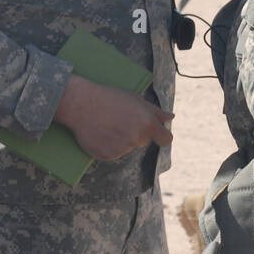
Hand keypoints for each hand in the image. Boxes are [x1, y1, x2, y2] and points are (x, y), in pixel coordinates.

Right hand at [52, 74, 173, 160]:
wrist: (82, 104)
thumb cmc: (110, 98)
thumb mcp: (135, 100)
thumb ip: (155, 112)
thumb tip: (171, 117)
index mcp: (147, 123)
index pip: (165, 139)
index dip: (162, 136)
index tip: (159, 136)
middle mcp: (136, 138)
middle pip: (144, 141)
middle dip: (136, 133)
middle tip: (120, 120)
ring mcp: (122, 148)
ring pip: (128, 147)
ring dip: (121, 140)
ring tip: (108, 125)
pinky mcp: (108, 155)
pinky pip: (114, 153)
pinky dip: (109, 146)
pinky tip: (101, 133)